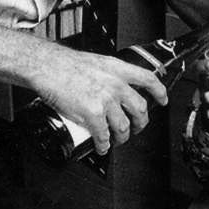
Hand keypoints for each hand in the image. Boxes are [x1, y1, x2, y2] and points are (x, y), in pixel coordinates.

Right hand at [31, 45, 167, 154]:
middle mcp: (116, 84)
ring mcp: (105, 100)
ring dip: (122, 138)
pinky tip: (101, 147)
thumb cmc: (65, 63)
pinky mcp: (92, 114)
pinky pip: (104, 136)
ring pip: (124, 127)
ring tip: (117, 140)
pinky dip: (104, 145)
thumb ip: (108, 74)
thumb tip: (114, 86)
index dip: (159, 92)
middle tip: (136, 128)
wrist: (46, 65)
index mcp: (118, 69)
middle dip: (141, 123)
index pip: (148, 80)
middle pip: (140, 109)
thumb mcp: (96, 62)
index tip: (162, 101)